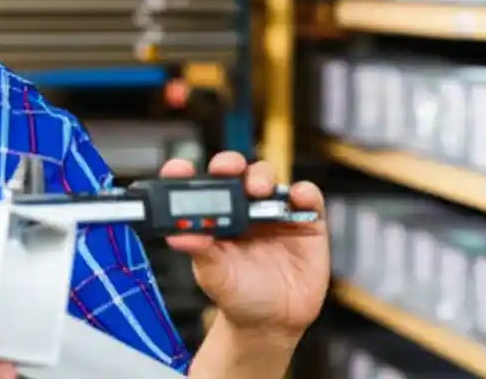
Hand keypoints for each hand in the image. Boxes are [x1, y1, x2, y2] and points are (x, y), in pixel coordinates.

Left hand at [161, 151, 328, 339]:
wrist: (273, 322)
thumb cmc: (238, 295)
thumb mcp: (215, 275)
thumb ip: (200, 252)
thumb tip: (178, 236)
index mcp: (214, 216)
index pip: (197, 185)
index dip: (186, 172)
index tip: (178, 169)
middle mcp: (242, 207)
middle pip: (235, 172)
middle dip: (229, 163)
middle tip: (226, 168)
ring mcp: (273, 212)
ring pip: (268, 178)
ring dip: (262, 176)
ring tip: (258, 189)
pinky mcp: (304, 222)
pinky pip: (308, 198)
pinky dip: (304, 192)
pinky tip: (298, 196)